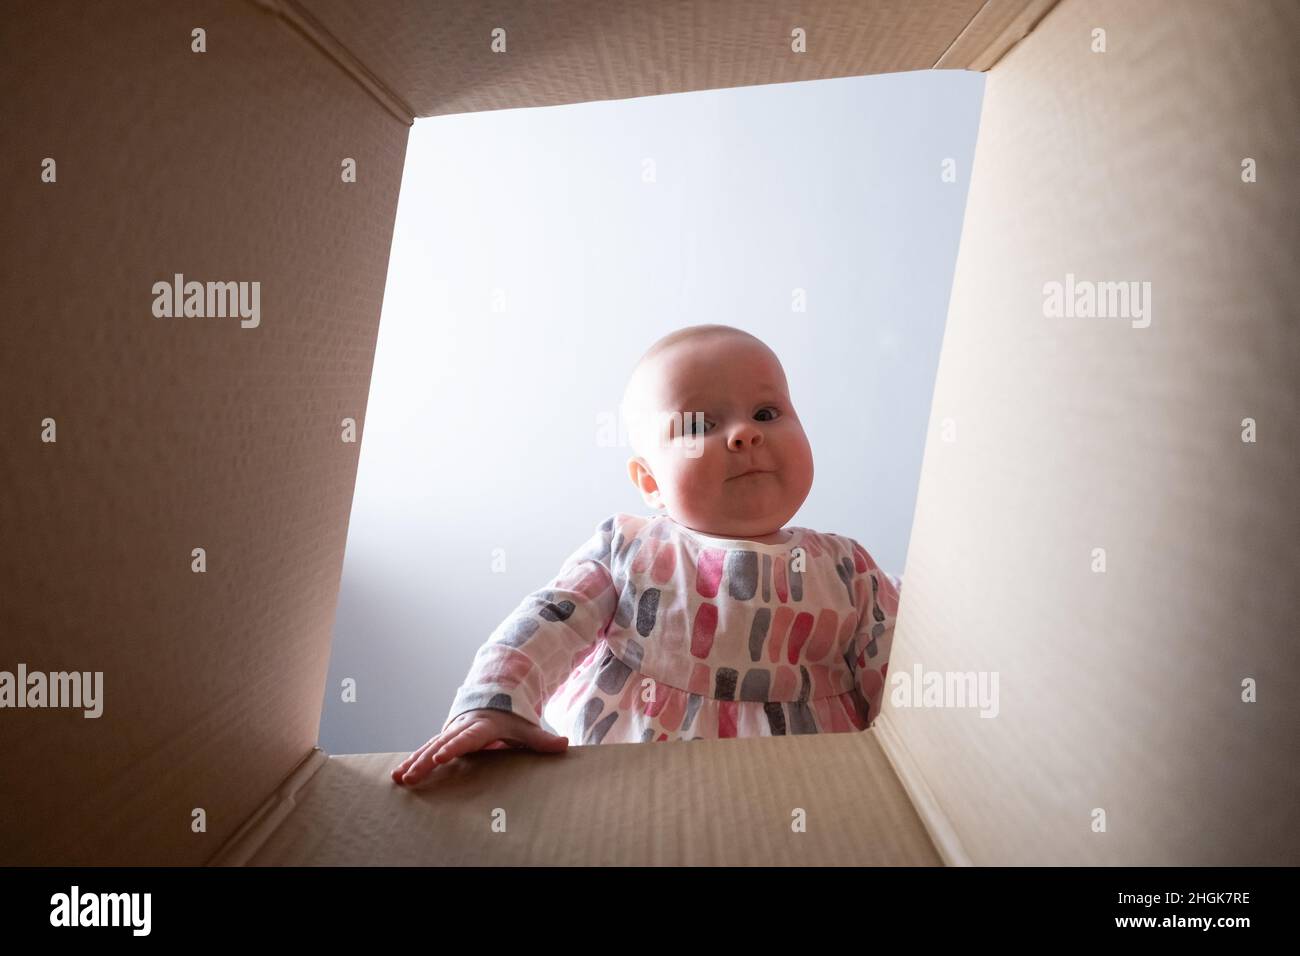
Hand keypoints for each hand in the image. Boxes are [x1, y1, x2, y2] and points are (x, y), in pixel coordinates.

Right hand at [391, 708, 568, 785]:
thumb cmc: (511, 716)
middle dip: (425, 759)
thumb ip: (542, 739)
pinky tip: (398, 775)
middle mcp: (462, 728)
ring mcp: (450, 732)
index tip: (441, 756)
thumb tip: (564, 744)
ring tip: (400, 778)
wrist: (494, 697)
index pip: (466, 737)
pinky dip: (412, 761)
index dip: (454, 746)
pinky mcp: (444, 738)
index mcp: (481, 726)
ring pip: (429, 747)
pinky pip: (426, 750)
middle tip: (412, 775)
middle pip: (441, 744)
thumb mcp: (526, 727)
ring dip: (414, 762)